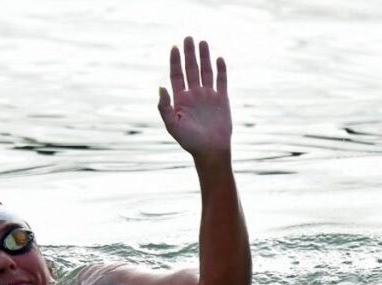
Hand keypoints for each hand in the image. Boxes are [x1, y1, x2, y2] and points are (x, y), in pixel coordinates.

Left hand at [157, 37, 231, 159]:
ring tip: (203, 42)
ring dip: (204, 57)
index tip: (174, 46)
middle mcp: (193, 95)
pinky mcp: (222, 100)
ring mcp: (208, 96)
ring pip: (206, 71)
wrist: (210, 150)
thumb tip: (160, 87)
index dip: (175, 61)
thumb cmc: (189, 141)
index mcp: (180, 99)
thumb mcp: (172, 125)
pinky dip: (221, 70)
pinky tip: (219, 58)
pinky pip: (221, 81)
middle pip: (190, 69)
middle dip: (189, 53)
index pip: (176, 75)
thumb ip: (164, 107)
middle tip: (188, 37)